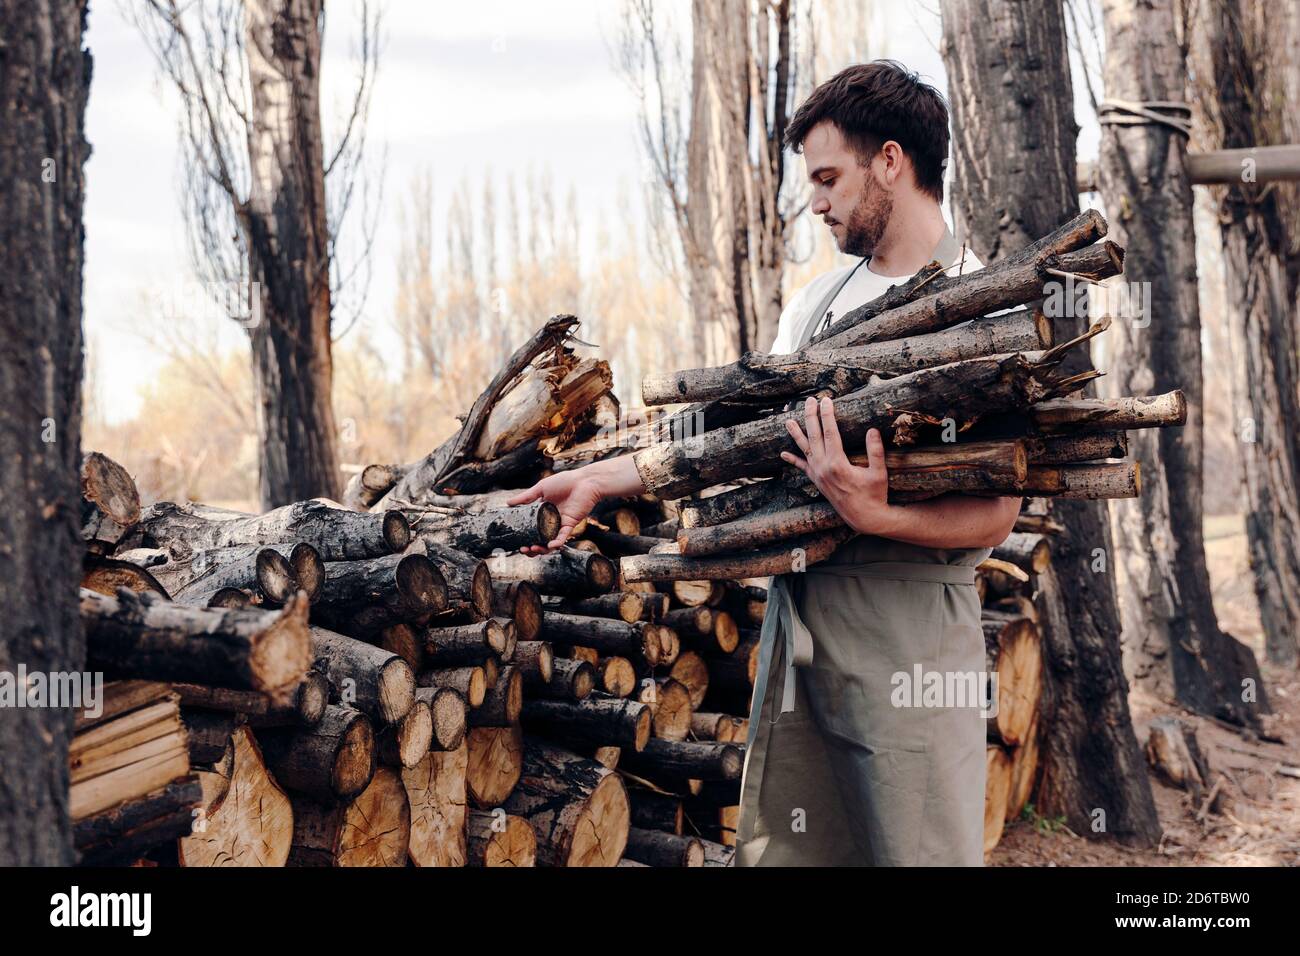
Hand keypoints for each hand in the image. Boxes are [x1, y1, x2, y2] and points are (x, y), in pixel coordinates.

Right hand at [506, 468, 605, 554]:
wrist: (584, 482)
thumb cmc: (564, 482)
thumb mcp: (541, 488)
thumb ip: (525, 497)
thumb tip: (507, 503)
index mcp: (542, 513)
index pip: (531, 528)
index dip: (523, 536)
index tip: (514, 540)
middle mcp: (550, 521)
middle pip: (539, 539)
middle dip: (531, 548)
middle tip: (523, 549)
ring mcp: (560, 524)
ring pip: (550, 542)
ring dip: (542, 549)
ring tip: (533, 549)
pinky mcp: (570, 525)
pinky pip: (562, 537)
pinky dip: (556, 543)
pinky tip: (550, 545)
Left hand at [782, 396, 895, 536]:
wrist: (864, 518)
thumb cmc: (874, 495)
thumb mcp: (879, 472)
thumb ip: (875, 451)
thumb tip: (872, 430)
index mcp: (837, 463)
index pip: (830, 432)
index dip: (827, 414)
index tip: (826, 400)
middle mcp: (823, 467)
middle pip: (814, 436)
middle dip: (811, 416)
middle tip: (809, 400)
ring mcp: (818, 475)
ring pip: (804, 449)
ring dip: (796, 434)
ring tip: (788, 420)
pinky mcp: (817, 481)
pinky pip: (802, 468)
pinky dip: (793, 460)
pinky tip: (783, 453)